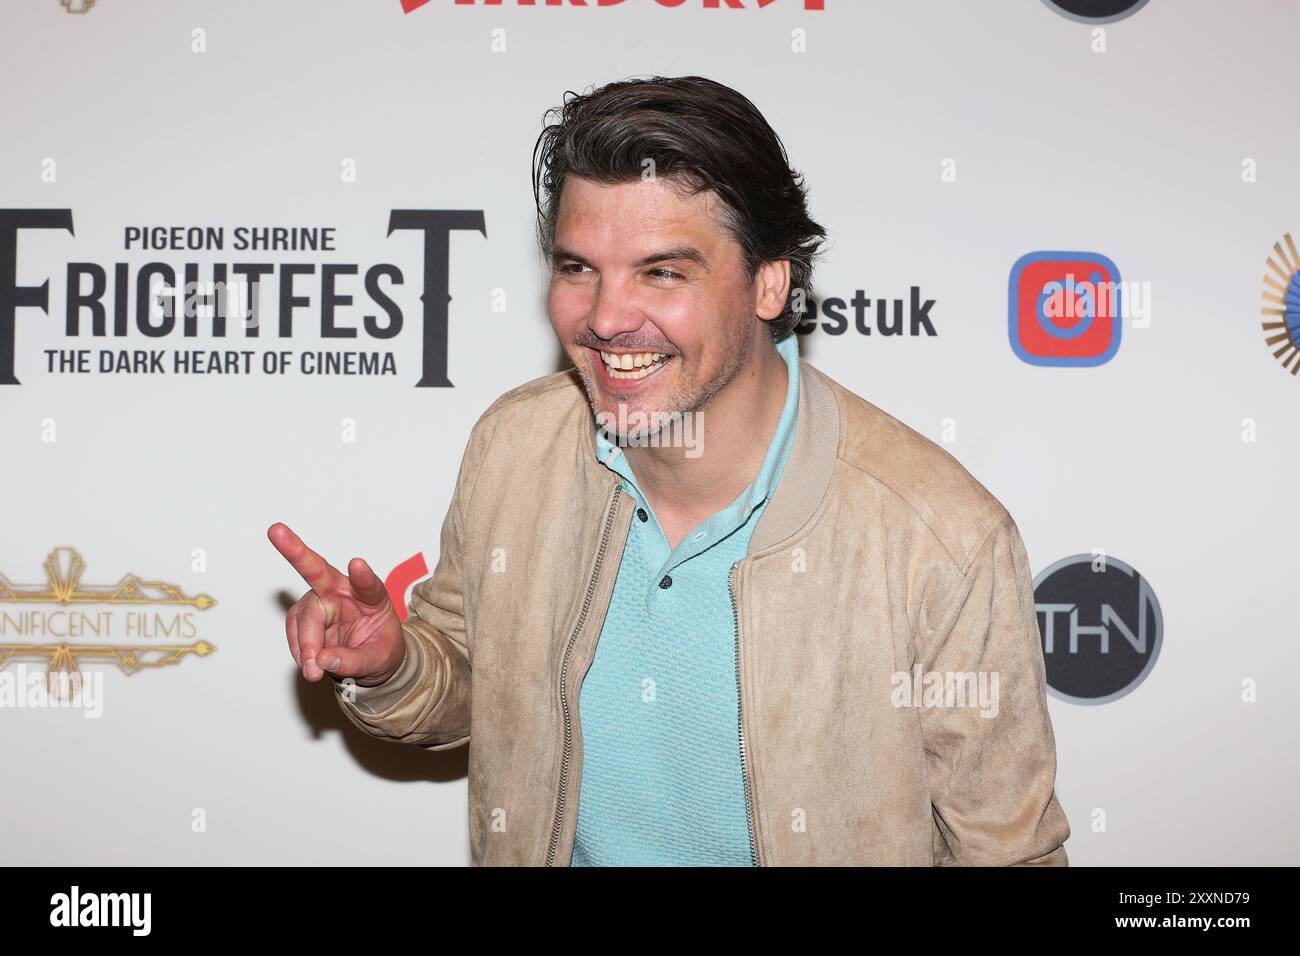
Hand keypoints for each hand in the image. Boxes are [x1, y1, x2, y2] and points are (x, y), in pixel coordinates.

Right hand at [267, 522, 404, 685]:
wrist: (370, 661)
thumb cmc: (380, 650)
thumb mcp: (378, 661)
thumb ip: (354, 661)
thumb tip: (322, 660)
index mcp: (371, 597)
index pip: (369, 584)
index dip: (363, 575)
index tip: (357, 564)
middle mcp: (343, 591)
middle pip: (317, 570)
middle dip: (295, 551)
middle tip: (276, 530)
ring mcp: (321, 601)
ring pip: (305, 615)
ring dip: (305, 643)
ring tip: (313, 670)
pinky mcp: (305, 615)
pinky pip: (295, 631)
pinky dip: (300, 650)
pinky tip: (309, 662)